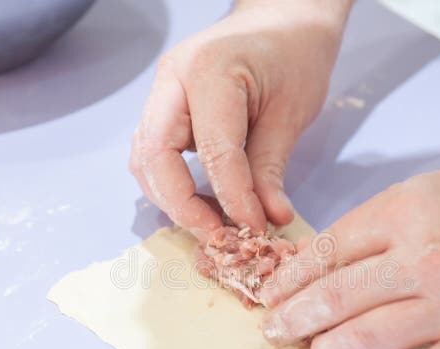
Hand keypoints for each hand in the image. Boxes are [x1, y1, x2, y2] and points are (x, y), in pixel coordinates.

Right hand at [130, 0, 351, 239]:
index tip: (253, 229)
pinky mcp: (164, 107)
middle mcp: (172, 79)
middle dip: (180, 205)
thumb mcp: (292, 112)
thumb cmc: (294, 55)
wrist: (282, 21)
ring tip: (213, 223)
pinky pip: (154, 153)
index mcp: (209, 70)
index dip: (232, 197)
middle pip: (153, 155)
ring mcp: (162, 92)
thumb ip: (271, 169)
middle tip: (217, 236)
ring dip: (171, 198)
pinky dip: (172, 183)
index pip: (212, 149)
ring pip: (144, 158)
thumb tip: (266, 221)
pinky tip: (205, 201)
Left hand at [260, 158, 439, 348]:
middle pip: (335, 299)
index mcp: (405, 213)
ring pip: (366, 341)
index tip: (271, 295)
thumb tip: (316, 260)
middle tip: (274, 332)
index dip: (289, 280)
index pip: (326, 253)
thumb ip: (371, 226)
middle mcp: (424, 260)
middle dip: (293, 320)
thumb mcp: (426, 190)